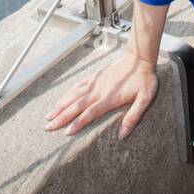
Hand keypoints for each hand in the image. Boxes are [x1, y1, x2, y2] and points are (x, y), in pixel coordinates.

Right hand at [44, 48, 158, 140]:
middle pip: (76, 105)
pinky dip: (69, 92)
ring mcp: (95, 83)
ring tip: (49, 115)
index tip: (66, 132)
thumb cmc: (144, 79)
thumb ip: (133, 117)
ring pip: (74, 95)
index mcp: (109, 98)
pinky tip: (62, 98)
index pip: (89, 113)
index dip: (77, 123)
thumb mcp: (144, 99)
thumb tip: (122, 135)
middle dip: (61, 116)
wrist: (139, 58)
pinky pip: (79, 85)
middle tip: (48, 126)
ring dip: (60, 105)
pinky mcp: (95, 77)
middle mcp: (98, 91)